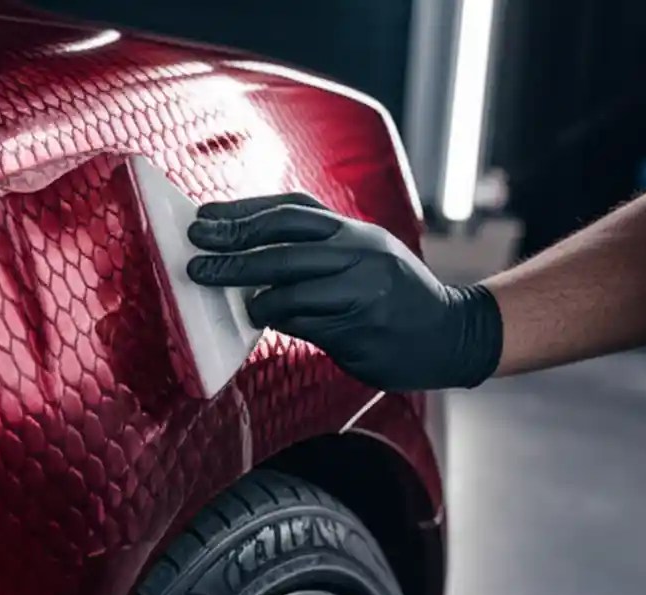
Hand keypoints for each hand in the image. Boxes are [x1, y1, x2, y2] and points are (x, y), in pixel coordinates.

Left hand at [185, 193, 502, 390]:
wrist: (450, 334)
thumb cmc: (393, 295)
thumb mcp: (364, 256)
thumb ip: (316, 250)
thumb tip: (245, 252)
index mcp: (354, 231)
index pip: (291, 209)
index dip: (242, 212)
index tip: (203, 219)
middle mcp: (359, 253)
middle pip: (282, 244)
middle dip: (231, 251)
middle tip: (195, 261)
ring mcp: (361, 290)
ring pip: (290, 287)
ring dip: (252, 296)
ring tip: (236, 301)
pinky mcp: (360, 329)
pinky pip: (304, 324)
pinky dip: (279, 321)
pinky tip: (266, 320)